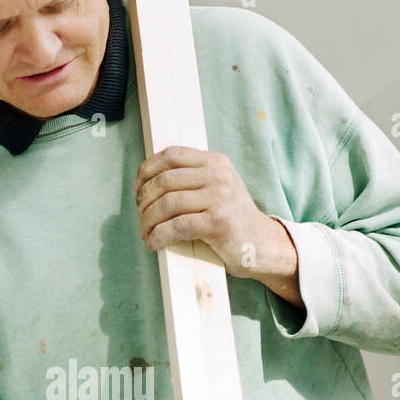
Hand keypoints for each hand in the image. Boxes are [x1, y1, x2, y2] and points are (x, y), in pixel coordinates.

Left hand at [134, 144, 298, 289]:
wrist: (261, 244)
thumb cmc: (231, 219)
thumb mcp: (217, 187)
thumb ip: (192, 178)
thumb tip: (147, 180)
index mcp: (216, 162)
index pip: (172, 155)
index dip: (147, 169)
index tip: (137, 187)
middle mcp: (218, 175)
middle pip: (165, 180)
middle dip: (144, 200)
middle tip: (141, 215)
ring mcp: (220, 198)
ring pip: (168, 203)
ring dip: (149, 220)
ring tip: (145, 232)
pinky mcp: (218, 223)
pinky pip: (177, 226)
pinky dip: (159, 236)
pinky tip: (154, 243)